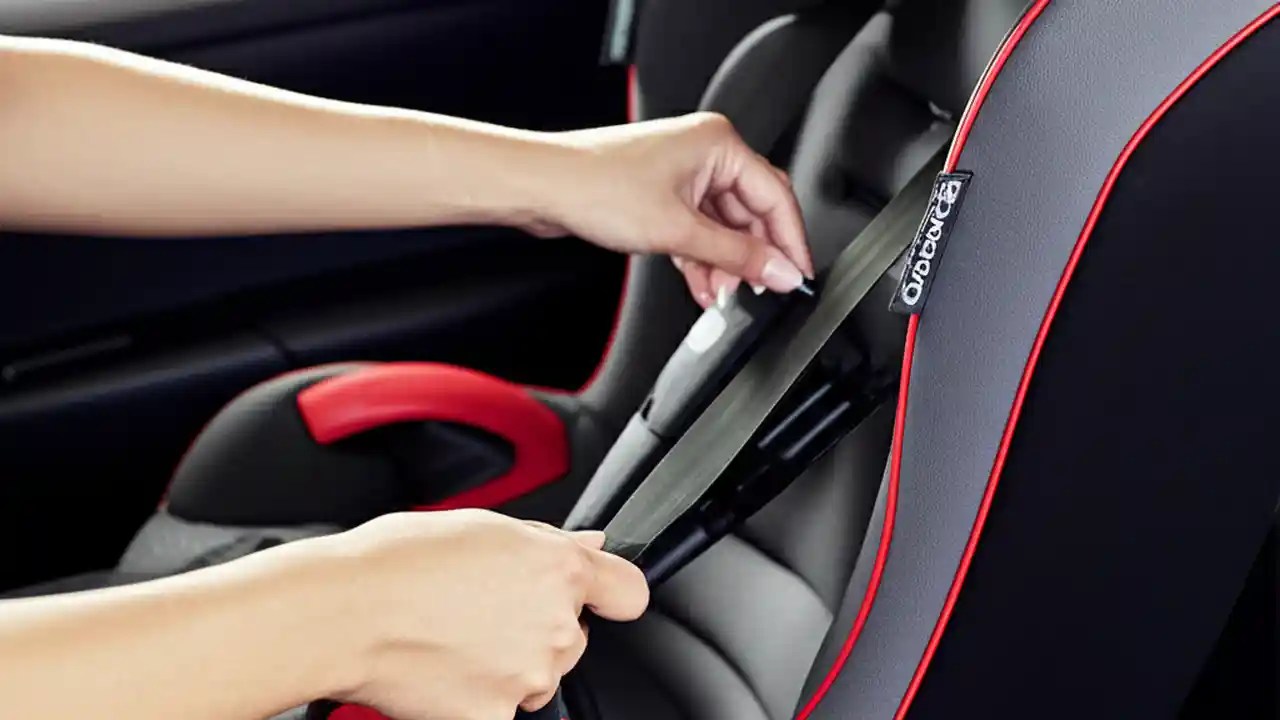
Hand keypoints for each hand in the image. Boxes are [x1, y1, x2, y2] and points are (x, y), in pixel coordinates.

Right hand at [320, 510, 648, 719]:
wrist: (344, 613)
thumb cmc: (400, 560)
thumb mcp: (484, 525)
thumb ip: (548, 541)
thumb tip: (594, 543)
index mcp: (560, 569)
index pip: (629, 591)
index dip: (611, 593)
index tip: (597, 597)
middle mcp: (555, 625)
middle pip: (574, 638)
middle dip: (539, 627)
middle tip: (482, 611)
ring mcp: (529, 676)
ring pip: (540, 676)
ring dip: (511, 665)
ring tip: (453, 637)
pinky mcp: (496, 718)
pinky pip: (504, 710)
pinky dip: (480, 698)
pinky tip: (444, 671)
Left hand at [540, 112, 813, 307]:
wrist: (541, 187)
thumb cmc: (594, 187)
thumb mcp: (678, 231)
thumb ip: (736, 256)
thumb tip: (778, 270)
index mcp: (718, 144)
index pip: (775, 196)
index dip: (789, 242)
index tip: (796, 277)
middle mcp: (705, 152)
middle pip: (750, 212)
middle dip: (753, 257)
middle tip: (761, 292)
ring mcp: (682, 173)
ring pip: (722, 226)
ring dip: (725, 264)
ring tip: (725, 297)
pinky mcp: (661, 194)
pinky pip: (697, 229)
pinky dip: (702, 258)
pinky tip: (704, 287)